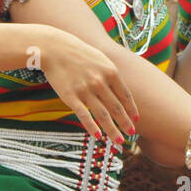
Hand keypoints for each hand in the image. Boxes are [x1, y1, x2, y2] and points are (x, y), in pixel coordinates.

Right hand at [37, 29, 138, 145]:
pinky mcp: (71, 96)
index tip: (136, 119)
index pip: (125, 95)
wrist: (54, 49)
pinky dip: (92, 127)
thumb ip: (111, 74)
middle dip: (125, 123)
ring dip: (112, 130)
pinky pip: (84, 115)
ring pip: (103, 115)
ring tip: (118, 141)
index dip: (131, 109)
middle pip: (116, 108)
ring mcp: (85, 90)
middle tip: (131, 134)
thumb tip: (122, 90)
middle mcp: (100, 82)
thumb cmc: (79, 54)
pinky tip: (98, 136)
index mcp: (110, 72)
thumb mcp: (101, 58)